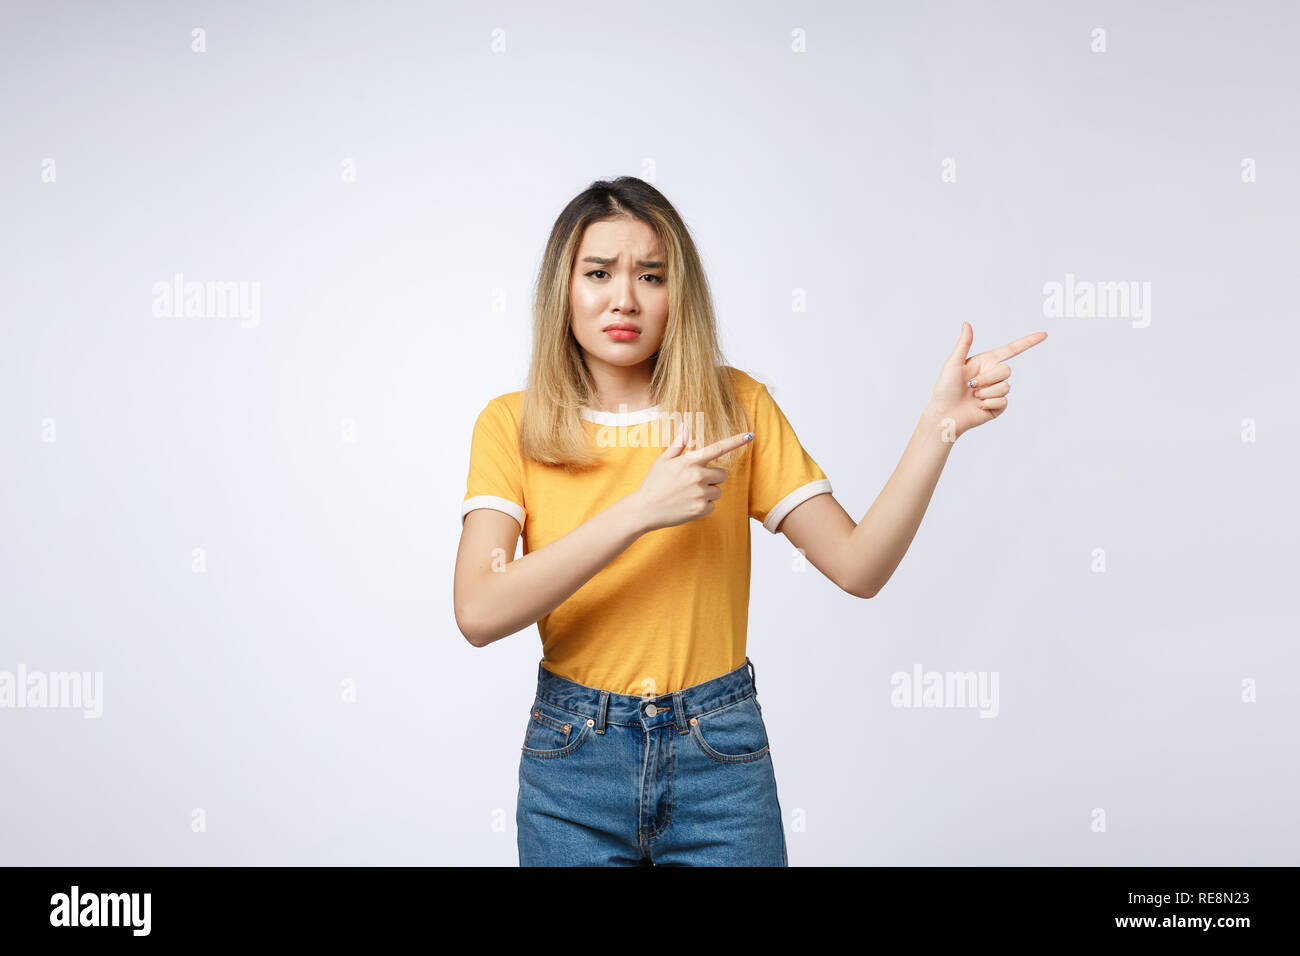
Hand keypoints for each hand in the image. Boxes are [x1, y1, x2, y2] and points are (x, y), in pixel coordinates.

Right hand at [626, 417, 754, 532]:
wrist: (644, 510)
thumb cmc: (653, 483)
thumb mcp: (663, 461)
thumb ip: (678, 444)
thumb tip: (685, 425)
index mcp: (690, 461)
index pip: (718, 448)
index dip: (736, 441)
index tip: (750, 435)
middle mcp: (698, 476)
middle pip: (722, 474)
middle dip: (713, 478)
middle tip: (695, 482)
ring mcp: (700, 493)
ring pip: (718, 491)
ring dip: (708, 492)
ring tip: (688, 495)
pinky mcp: (701, 509)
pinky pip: (712, 505)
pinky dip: (703, 506)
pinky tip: (688, 505)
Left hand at [930, 322, 1046, 438]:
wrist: (944, 414)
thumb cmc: (945, 388)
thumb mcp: (953, 363)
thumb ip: (964, 344)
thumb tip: (966, 324)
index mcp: (985, 362)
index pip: (1011, 350)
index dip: (1027, 342)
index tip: (1043, 334)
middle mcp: (993, 375)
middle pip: (1007, 370)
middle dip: (988, 378)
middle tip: (971, 386)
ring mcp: (996, 391)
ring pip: (1005, 386)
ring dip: (986, 392)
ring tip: (972, 396)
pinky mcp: (998, 406)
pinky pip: (1003, 401)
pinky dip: (989, 403)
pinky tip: (978, 406)